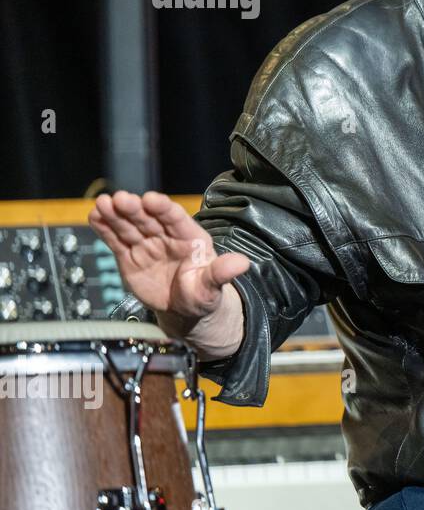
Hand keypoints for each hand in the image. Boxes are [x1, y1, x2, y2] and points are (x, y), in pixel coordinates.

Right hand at [88, 191, 249, 332]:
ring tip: (103, 204)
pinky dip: (105, 228)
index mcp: (191, 238)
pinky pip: (116, 240)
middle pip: (149, 219)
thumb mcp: (213, 286)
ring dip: (115, 215)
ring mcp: (147, 245)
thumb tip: (242, 263)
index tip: (151, 199)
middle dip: (135, 209)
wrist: (184, 310)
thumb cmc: (202, 293)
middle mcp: (167, 237)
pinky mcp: (130, 256)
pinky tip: (95, 215)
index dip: (163, 208)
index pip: (176, 219)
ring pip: (130, 226)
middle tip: (121, 199)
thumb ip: (222, 273)